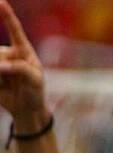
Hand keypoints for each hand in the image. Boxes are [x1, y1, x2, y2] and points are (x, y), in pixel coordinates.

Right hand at [0, 1, 46, 126]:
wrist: (26, 109)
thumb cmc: (35, 92)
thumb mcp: (35, 81)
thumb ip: (21, 69)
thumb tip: (2, 65)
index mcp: (23, 51)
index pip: (15, 30)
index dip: (7, 15)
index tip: (1, 2)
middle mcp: (8, 53)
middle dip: (4, 70)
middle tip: (11, 80)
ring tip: (6, 86)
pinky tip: (2, 87)